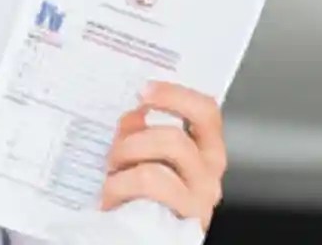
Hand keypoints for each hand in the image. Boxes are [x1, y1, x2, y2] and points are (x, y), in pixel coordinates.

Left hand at [100, 81, 226, 229]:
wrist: (136, 234)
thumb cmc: (138, 192)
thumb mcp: (139, 153)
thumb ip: (140, 130)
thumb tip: (134, 114)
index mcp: (204, 151)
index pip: (206, 112)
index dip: (176, 96)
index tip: (144, 91)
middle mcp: (209, 174)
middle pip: (176, 138)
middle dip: (135, 140)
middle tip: (115, 152)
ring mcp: (198, 199)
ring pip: (160, 163)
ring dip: (127, 161)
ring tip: (112, 174)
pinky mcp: (182, 220)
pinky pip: (148, 183)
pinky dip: (121, 184)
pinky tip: (113, 194)